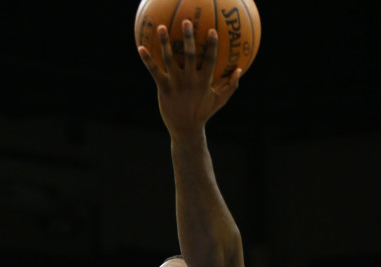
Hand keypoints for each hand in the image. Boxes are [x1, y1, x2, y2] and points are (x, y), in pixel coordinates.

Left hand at [138, 21, 240, 136]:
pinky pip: (154, 71)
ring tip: (161, 27)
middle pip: (189, 55)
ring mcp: (176, 84)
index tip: (212, 30)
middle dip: (188, 38)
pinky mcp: (164, 88)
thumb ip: (231, 86)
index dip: (211, 46)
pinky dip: (147, 60)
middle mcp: (189, 81)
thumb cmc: (203, 113)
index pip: (209, 60)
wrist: (186, 130)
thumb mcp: (219, 101)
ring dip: (165, 42)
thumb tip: (239, 70)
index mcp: (204, 82)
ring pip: (169, 59)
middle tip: (187, 21)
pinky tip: (140, 48)